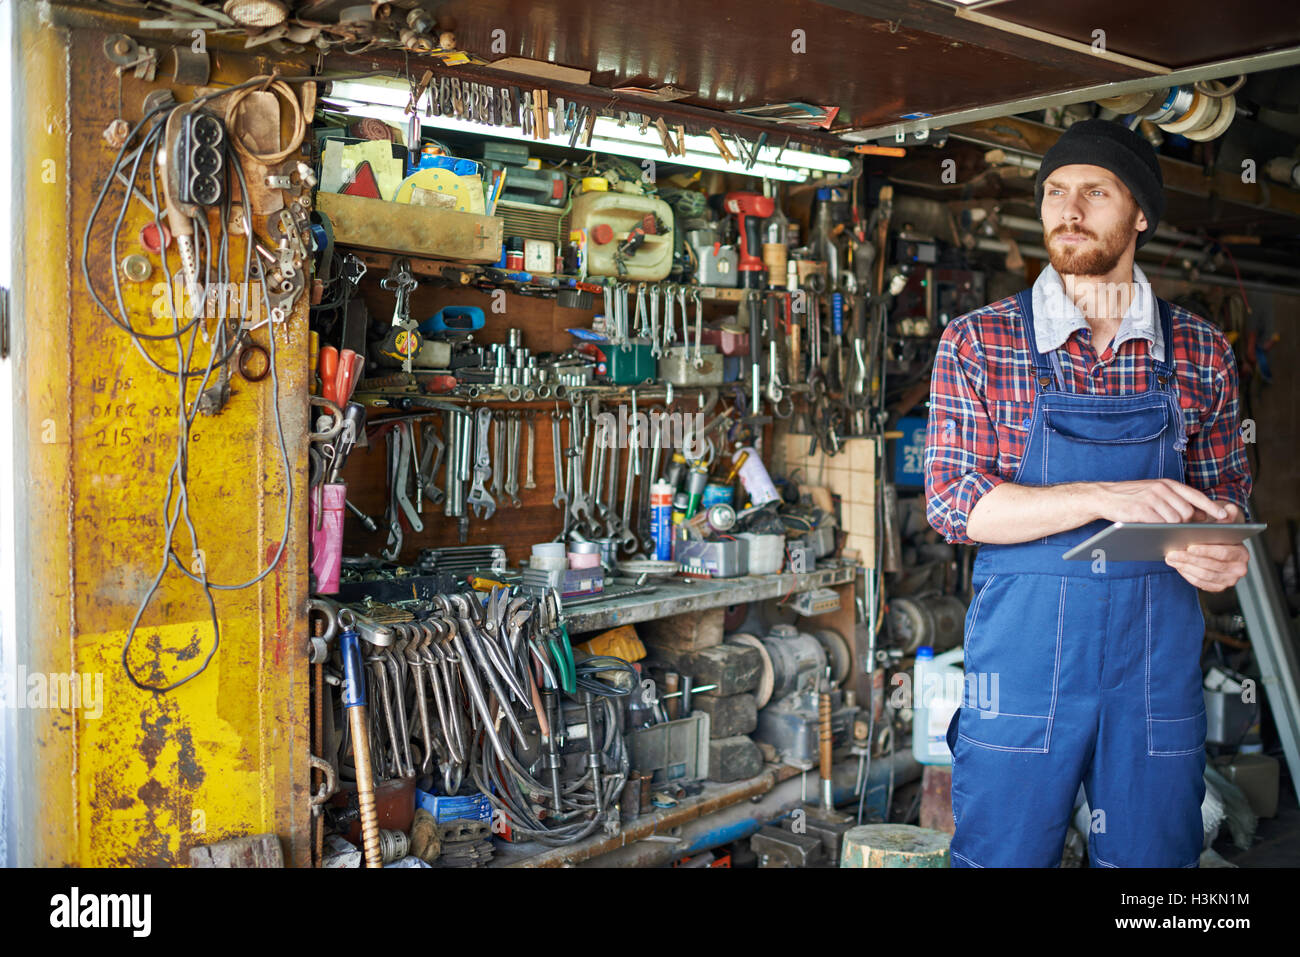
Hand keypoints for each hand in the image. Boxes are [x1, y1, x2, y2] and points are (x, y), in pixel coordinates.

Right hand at [1091, 478, 1228, 523]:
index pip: (1195, 495)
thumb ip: (1176, 501)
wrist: (1103, 496)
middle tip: (1180, 531)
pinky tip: (1155, 532)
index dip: (1211, 506)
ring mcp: (1151, 499)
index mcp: (1167, 484)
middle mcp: (1161, 489)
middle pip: (1187, 511)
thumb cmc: (1131, 498)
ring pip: (1175, 520)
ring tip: (1164, 531)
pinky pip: (1160, 524)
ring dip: (1172, 529)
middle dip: (1186, 524)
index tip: (1224, 516)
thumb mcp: (1155, 493)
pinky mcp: (1141, 510)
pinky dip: (1160, 530)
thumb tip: (1200, 515)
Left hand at [1164, 503, 1250, 591]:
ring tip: (1170, 558)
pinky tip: (1177, 565)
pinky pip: (1200, 583)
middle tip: (1171, 553)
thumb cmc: (1216, 535)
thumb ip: (1227, 516)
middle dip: (1189, 559)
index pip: (1223, 553)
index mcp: (1242, 553)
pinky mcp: (1218, 587)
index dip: (1205, 550)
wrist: (1216, 547)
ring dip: (1185, 567)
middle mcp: (1239, 569)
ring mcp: (1229, 580)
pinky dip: (1187, 574)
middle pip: (1211, 566)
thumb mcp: (1221, 524)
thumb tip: (1230, 509)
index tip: (1189, 547)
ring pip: (1204, 575)